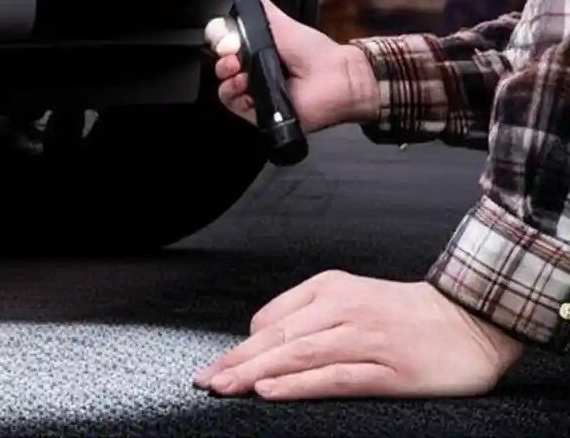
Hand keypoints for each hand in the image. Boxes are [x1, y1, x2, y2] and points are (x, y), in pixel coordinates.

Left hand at [192, 271, 524, 400]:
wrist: (472, 318)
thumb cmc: (407, 314)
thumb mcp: (352, 297)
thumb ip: (311, 314)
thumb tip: (263, 341)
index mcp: (331, 288)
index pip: (271, 318)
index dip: (242, 346)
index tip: (218, 366)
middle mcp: (344, 308)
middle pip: (277, 337)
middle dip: (236, 361)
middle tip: (205, 380)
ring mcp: (366, 339)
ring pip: (298, 355)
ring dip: (255, 373)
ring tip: (225, 387)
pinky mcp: (388, 370)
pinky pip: (334, 378)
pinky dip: (298, 384)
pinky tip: (271, 391)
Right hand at [205, 0, 377, 132]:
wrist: (333, 76)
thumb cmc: (314, 51)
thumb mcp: (284, 24)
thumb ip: (262, 9)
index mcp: (256, 51)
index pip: (225, 46)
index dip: (221, 41)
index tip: (226, 38)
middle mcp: (252, 72)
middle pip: (220, 66)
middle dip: (222, 59)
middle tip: (232, 55)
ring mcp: (253, 92)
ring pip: (223, 87)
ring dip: (225, 77)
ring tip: (238, 70)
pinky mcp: (256, 111)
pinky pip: (233, 104)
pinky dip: (233, 95)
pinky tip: (243, 86)